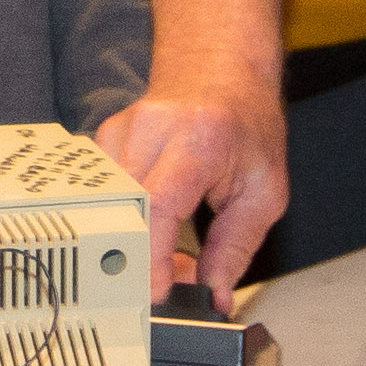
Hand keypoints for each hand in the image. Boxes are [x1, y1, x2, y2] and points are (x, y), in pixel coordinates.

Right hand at [96, 72, 289, 297]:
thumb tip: (215, 295)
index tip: (157, 293)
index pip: (158, 205)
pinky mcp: (103, 140)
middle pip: (122, 211)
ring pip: (106, 208)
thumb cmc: (245, 124)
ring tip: (169, 253)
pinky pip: (102, 196)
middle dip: (140, 260)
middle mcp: (150, 130)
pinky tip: (152, 228)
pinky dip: (124, 223)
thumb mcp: (263, 190)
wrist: (218, 70)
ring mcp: (120, 131)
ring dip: (132, 244)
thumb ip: (236, 246)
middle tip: (170, 283)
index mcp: (199, 139)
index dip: (151, 256)